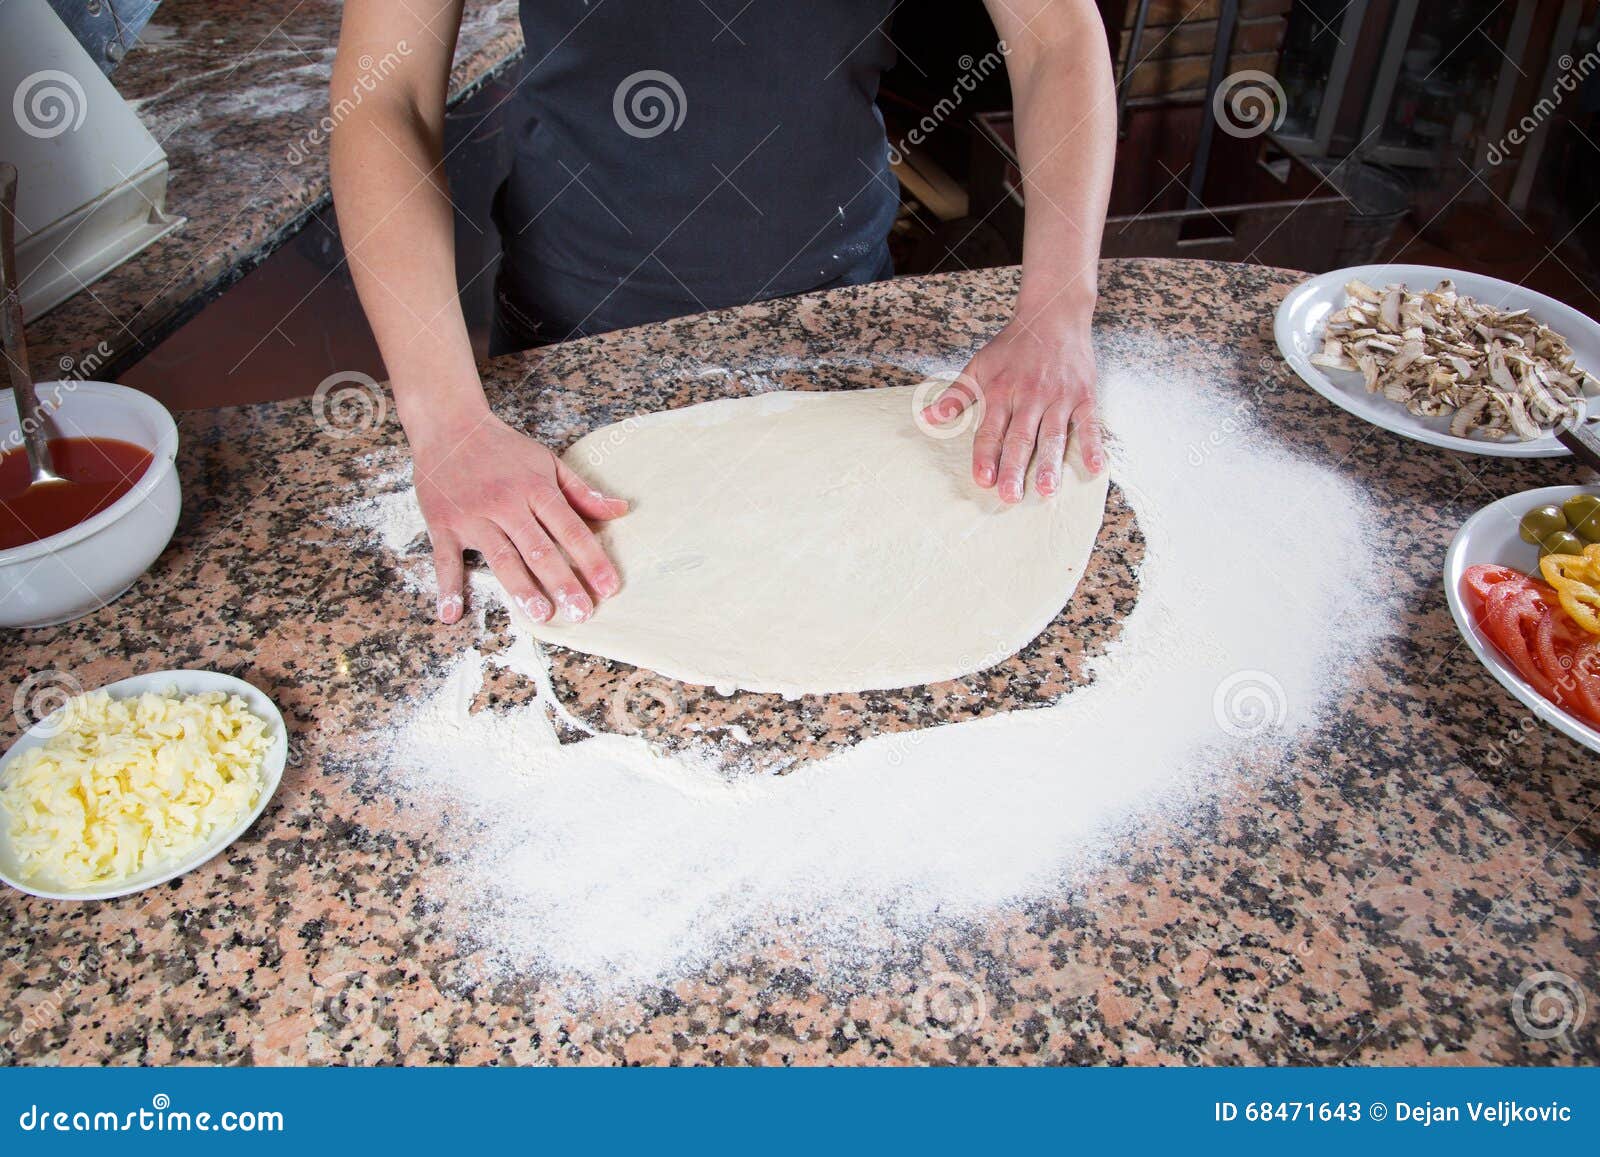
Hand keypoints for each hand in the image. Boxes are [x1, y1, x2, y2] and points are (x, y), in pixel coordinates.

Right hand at [410, 413, 627, 623]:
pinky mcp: (442, 524)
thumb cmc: (502, 448)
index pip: (570, 529)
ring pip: (500, 557)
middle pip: (539, 549)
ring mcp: (473, 515)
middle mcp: (506, 503)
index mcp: (535, 488)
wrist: (448, 425)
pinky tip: (451, 613)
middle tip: (581, 613)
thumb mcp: (546, 462)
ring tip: (541, 614)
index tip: (609, 587)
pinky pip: (445, 560)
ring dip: (520, 589)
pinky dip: (447, 587)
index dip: (592, 559)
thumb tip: (621, 509)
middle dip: (563, 582)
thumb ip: (581, 491)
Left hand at [922, 316, 1104, 501]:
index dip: (986, 455)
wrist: (1054, 313)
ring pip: (1054, 434)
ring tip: (1047, 490)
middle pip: (1021, 437)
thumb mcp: (980, 364)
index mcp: (1002, 389)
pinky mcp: (1084, 394)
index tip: (983, 479)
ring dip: (1051, 464)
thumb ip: (957, 394)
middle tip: (1010, 496)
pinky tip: (1095, 468)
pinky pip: (1089, 424)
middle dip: (1015, 468)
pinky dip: (1093, 445)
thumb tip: (928, 418)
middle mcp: (1030, 395)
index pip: (991, 429)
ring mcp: (1059, 396)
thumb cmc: (1014, 344)